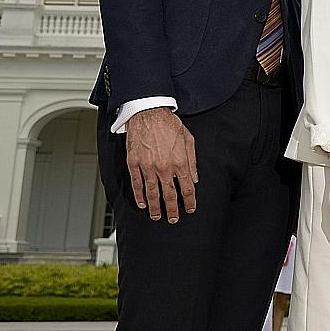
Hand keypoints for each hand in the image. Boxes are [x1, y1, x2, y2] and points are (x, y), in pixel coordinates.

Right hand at [124, 107, 197, 222]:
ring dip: (155, 207)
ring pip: (152, 193)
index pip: (187, 188)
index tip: (190, 208)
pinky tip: (142, 203)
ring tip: (157, 216)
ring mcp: (148, 166)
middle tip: (173, 219)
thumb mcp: (188, 139)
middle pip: (170, 194)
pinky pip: (137, 184)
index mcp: (180, 162)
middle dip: (173, 209)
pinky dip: (139, 196)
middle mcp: (164, 167)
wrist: (148, 112)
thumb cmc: (168, 123)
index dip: (190, 200)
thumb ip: (192, 161)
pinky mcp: (134, 163)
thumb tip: (195, 178)